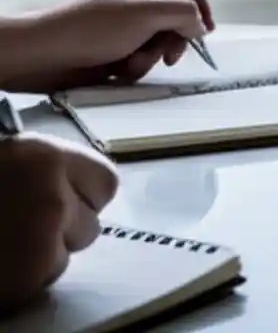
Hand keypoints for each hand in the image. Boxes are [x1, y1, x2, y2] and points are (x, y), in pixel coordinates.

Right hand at [0, 133, 118, 312]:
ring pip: (68, 256)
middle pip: (91, 225)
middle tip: (18, 224)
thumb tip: (78, 193)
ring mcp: (41, 239)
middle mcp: (52, 195)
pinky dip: (22, 279)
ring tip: (1, 242)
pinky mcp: (26, 278)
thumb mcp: (6, 160)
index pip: (106, 184)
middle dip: (62, 230)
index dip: (83, 196)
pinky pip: (43, 282)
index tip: (60, 199)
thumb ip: (44, 172)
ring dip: (42, 256)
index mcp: (46, 156)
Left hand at [1, 0, 216, 91]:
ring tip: (132, 61)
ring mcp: (126, 23)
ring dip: (151, 55)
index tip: (207, 30)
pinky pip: (144, 55)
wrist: (48, 55)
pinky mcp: (117, 46)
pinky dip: (137, 64)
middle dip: (172, 39)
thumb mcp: (147, 14)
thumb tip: (200, 26)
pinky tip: (120, 67)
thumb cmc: (94, 27)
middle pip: (175, 17)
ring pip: (161, 40)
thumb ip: (184, 14)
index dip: (200, 7)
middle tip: (171, 55)